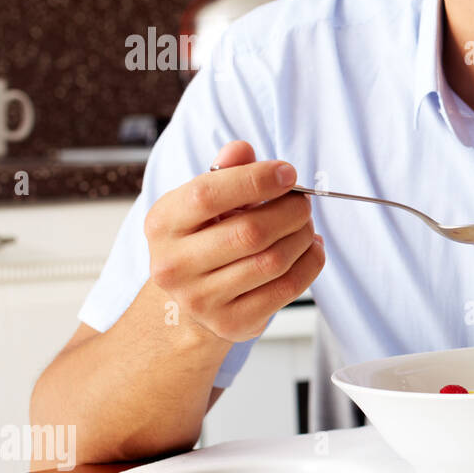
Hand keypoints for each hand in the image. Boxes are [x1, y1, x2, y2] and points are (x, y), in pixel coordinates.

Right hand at [144, 140, 324, 342]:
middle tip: (303, 202)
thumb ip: (224, 172)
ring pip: (273, 261)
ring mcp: (201, 299)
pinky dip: (310, 263)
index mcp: (163, 224)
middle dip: (290, 211)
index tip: (287, 173)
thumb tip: (242, 149)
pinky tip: (310, 248)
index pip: (207, 195)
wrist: (187, 303)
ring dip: (302, 236)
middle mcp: (174, 265)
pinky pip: (287, 288)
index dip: (255, 179)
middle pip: (250, 232)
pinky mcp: (232, 322)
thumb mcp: (204, 202)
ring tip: (305, 224)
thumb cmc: (202, 240)